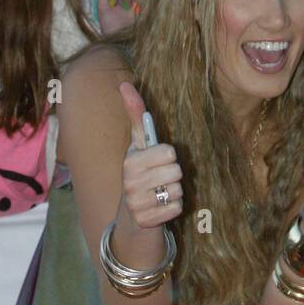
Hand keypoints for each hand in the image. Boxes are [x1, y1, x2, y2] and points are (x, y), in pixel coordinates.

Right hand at [117, 82, 182, 230]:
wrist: (132, 217)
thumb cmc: (140, 173)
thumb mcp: (138, 145)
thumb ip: (136, 115)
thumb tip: (125, 84)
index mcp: (130, 160)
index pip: (169, 152)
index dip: (168, 156)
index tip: (157, 161)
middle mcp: (130, 182)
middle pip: (177, 171)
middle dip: (173, 176)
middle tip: (159, 180)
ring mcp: (136, 203)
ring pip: (177, 190)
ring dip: (173, 192)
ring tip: (159, 194)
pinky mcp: (147, 221)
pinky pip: (177, 208)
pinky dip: (173, 208)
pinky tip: (160, 208)